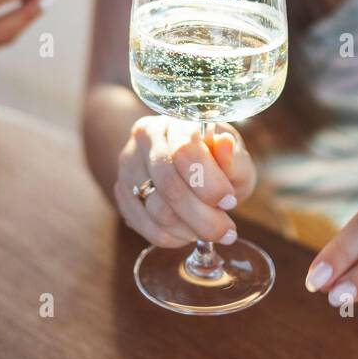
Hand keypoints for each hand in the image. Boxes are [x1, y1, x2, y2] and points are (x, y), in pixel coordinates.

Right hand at [114, 116, 255, 247]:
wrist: (192, 169)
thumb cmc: (219, 163)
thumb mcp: (235, 159)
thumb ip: (232, 157)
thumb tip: (224, 143)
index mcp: (175, 121)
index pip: (185, 151)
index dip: (209, 183)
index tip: (230, 201)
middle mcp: (145, 138)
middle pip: (169, 186)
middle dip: (203, 216)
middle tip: (226, 232)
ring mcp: (128, 166)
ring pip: (157, 210)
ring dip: (190, 229)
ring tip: (209, 231)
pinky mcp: (122, 193)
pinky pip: (144, 226)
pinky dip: (172, 237)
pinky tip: (189, 234)